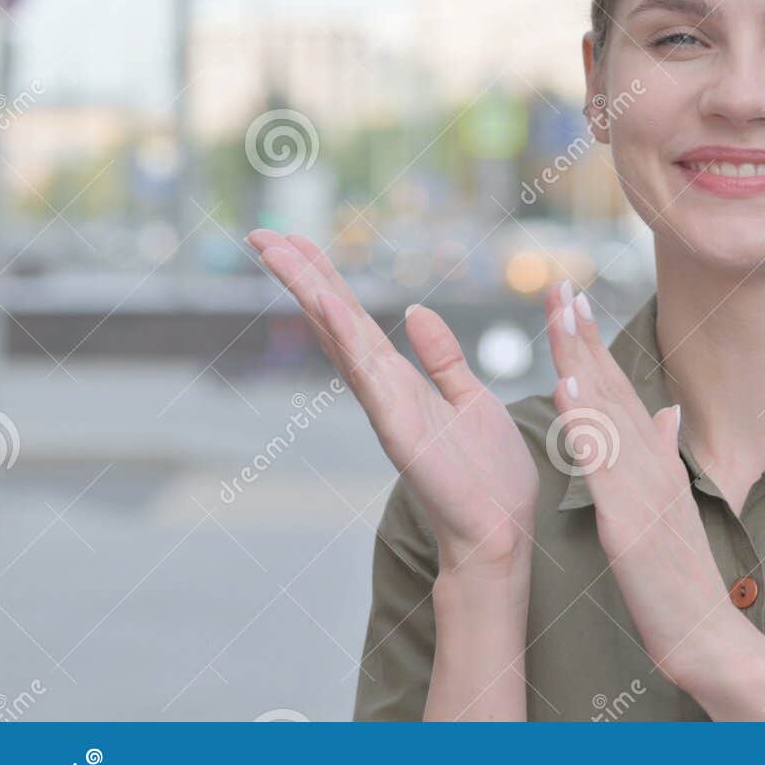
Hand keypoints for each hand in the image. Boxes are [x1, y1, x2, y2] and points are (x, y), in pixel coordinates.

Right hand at [246, 230, 538, 573]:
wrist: (502, 532)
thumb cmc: (490, 476)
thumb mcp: (471, 400)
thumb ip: (443, 359)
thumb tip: (417, 311)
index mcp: (401, 382)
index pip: (355, 321)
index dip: (325, 280)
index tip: (297, 242)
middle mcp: (384, 391)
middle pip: (335, 321)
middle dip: (301, 276)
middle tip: (262, 232)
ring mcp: (386, 408)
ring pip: (341, 338)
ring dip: (310, 292)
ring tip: (277, 250)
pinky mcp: (399, 427)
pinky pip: (368, 374)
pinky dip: (345, 337)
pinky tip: (324, 302)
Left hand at [541, 280, 742, 687]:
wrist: (705, 632)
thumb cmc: (679, 575)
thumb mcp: (672, 506)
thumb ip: (664, 456)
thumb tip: (669, 411)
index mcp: (653, 460)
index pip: (619, 389)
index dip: (593, 343)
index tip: (572, 299)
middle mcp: (650, 462)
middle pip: (610, 386)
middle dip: (581, 334)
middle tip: (559, 283)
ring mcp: (641, 487)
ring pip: (605, 412)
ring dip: (581, 359)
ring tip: (558, 314)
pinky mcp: (628, 518)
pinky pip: (601, 463)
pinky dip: (584, 422)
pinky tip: (566, 387)